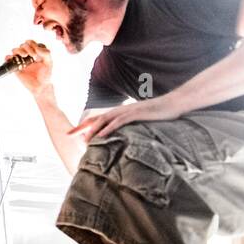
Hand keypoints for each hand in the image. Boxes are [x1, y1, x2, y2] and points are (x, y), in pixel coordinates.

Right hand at [7, 40, 51, 95]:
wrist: (40, 86)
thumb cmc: (46, 75)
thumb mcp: (49, 62)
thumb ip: (46, 53)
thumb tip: (36, 48)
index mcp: (36, 52)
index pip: (32, 43)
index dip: (34, 45)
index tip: (37, 54)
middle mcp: (28, 55)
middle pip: (23, 45)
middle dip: (28, 48)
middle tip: (33, 56)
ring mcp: (21, 60)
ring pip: (15, 50)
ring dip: (19, 50)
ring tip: (24, 56)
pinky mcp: (15, 67)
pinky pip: (8, 59)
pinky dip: (8, 57)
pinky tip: (12, 59)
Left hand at [68, 93, 184, 142]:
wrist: (174, 104)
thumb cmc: (160, 114)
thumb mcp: (142, 122)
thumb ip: (131, 127)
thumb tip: (123, 137)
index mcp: (121, 112)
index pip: (99, 118)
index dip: (84, 125)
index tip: (72, 133)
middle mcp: (121, 110)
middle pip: (97, 117)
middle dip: (82, 127)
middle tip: (69, 135)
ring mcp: (128, 111)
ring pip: (105, 119)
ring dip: (93, 129)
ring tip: (84, 139)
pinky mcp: (137, 114)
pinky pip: (120, 121)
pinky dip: (109, 128)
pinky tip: (102, 135)